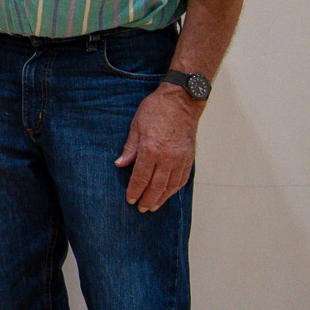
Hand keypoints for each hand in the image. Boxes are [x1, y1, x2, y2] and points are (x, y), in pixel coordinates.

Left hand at [116, 85, 200, 211]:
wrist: (182, 101)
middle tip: (141, 208)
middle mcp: (167, 158)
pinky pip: (182, 179)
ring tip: (153, 206)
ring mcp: (180, 159)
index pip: (141, 177)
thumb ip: (130, 148)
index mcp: (151, 149)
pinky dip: (175, 189)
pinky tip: (168, 194)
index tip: (130, 199)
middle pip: (156, 186)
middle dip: (147, 199)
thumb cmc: (156, 110)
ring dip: (161, 198)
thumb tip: (120, 164)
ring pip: (171, 186)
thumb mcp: (136, 125)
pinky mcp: (189, 158)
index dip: (135, 190)